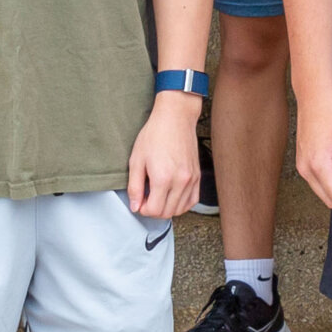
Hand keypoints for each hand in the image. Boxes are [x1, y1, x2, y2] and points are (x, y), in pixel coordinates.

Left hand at [128, 92, 201, 218]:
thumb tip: (135, 206)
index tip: (139, 201)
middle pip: (167, 212)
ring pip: (180, 208)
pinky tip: (173, 197)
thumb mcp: (136, 160)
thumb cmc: (155, 135)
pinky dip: (182, 204)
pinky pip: (192, 200)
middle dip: (154, 210)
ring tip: (158, 196)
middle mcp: (180, 181)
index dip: (143, 209)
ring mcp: (191, 179)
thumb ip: (135, 187)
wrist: (175, 118)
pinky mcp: (197, 175)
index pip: (154, 210)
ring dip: (167, 208)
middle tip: (146, 199)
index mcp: (163, 178)